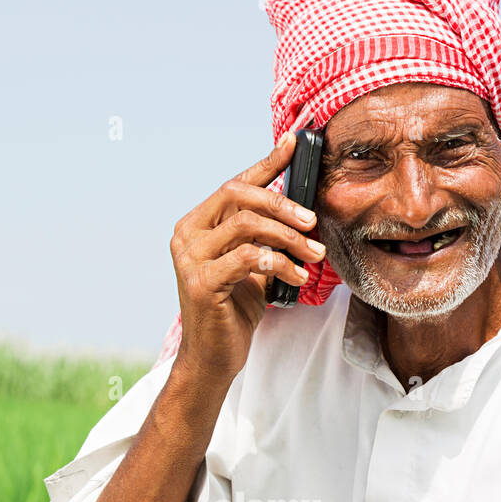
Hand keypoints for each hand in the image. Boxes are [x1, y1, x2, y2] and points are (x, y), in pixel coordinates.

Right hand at [168, 133, 325, 383]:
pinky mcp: (201, 283)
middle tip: (314, 222)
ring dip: (289, 237)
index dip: (266, 163)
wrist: (213, 358)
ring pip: (247, 224)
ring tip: (314, 255)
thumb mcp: (252, 265)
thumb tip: (299, 205)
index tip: (294, 143)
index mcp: (196, 225)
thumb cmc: (234, 311)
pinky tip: (297, 278)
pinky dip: (281, 263)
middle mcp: (186, 235)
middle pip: (239, 195)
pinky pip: (249, 257)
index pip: (235, 184)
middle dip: (283, 204)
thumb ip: (262, 235)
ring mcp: (189, 258)